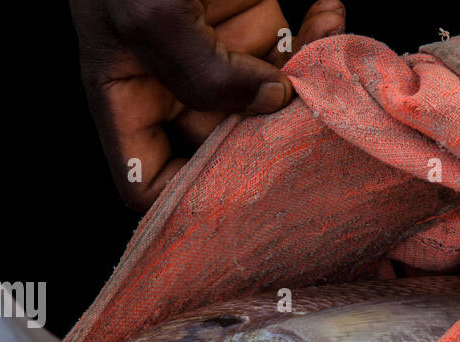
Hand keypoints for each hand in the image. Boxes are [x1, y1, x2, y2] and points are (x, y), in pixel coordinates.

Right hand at [70, 0, 346, 210]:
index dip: (189, 205)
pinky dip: (320, 38)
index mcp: (129, 98)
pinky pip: (294, 52)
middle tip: (310, 125)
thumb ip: (204, 75)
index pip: (150, 185)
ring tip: (330, 51)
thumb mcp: (150, 14)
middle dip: (273, 142)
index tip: (244, 198)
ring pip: (273, 105)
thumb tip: (270, 104)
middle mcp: (174, 88)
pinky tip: (330, 13)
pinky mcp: (253, 22)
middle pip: (228, 151)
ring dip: (310, 87)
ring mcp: (217, 57)